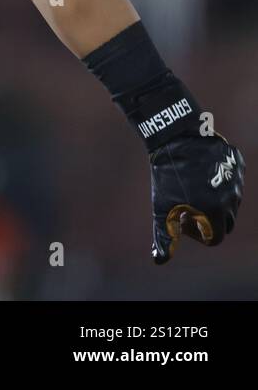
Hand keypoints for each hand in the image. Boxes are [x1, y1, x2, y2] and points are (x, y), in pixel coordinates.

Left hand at [149, 133, 243, 263]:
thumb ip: (164, 236)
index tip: (183, 219)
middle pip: (225, 222)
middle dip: (208, 219)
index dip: (198, 233)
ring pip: (230, 202)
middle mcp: (232, 199)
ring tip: (192, 186)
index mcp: (215, 212)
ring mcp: (238, 181)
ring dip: (214, 200)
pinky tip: (201, 171)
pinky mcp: (238, 165)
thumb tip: (159, 260)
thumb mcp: (161, 208)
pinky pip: (233, 180)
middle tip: (187, 204)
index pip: (215, 237)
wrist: (175, 137)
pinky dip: (219, 181)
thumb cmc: (166, 176)